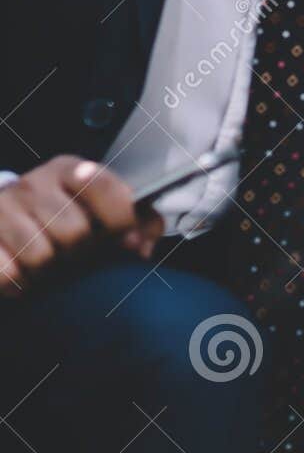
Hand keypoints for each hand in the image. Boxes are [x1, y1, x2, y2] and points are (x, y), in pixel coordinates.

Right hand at [0, 156, 154, 296]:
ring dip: (49, 270)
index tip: (128, 240)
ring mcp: (4, 208)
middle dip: (81, 252)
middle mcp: (35, 184)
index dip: (122, 221)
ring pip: (41, 256)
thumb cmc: (64, 214)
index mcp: (72, 170)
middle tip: (77, 254)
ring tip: (49, 263)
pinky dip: (19, 282)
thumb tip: (141, 244)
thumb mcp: (102, 207)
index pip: (104, 187)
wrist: (4, 215)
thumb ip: (138, 220)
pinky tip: (23, 271)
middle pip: (74, 232)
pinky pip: (8, 273)